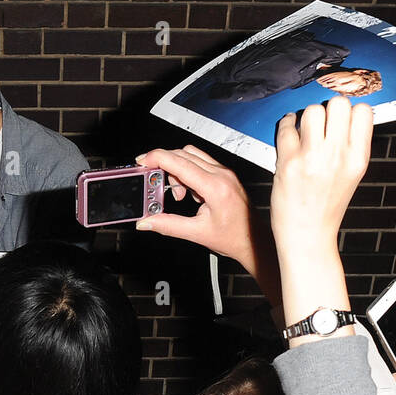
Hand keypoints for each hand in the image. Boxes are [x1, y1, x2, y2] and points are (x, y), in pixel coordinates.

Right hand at [134, 145, 256, 264]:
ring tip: (177, 195)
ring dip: (176, 169)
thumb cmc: (234, 237)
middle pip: (183, 154)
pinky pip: (200, 162)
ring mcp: (224, 172)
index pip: (179, 162)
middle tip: (154, 184)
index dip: (156, 158)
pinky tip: (188, 192)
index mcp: (215, 187)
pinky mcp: (224, 174)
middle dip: (164, 166)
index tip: (142, 161)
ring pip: (191, 156)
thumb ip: (168, 226)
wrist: (254, 240)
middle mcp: (221, 174)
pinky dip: (187, 172)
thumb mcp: (196, 234)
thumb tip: (146, 222)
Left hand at [271, 97, 372, 251]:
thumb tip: (347, 114)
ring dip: (307, 116)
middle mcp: (338, 155)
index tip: (341, 116)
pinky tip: (289, 131)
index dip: (351, 110)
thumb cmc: (327, 207)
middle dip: (329, 109)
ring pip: (313, 110)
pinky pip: (287, 126)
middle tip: (322, 123)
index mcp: (358, 158)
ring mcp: (313, 157)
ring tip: (304, 130)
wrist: (307, 236)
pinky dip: (286, 125)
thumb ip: (352, 145)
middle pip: (339, 104)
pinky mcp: (288, 162)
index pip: (363, 111)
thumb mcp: (352, 175)